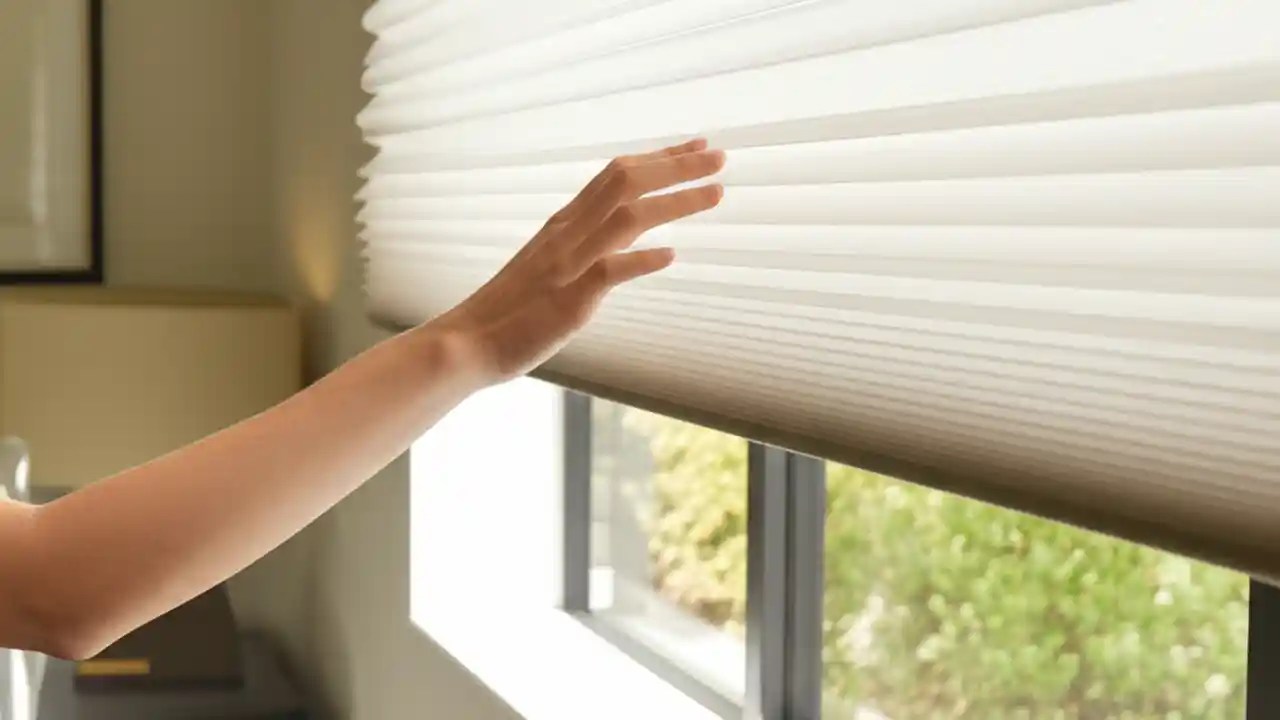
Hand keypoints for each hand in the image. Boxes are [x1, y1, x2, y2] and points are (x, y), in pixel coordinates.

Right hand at [431, 138, 725, 383]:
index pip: (616, 176)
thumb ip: (590, 250)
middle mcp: (568, 233)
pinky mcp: (567, 299)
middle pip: (627, 181)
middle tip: (719, 155)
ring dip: (675, 202)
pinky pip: (609, 270)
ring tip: (715, 192)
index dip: (660, 159)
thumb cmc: (512, 311)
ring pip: (626, 216)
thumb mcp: (553, 268)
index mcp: (565, 224)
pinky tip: (671, 256)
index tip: (696, 146)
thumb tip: (635, 248)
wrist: (468, 342)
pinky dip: (641, 260)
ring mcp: (568, 264)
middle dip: (677, 165)